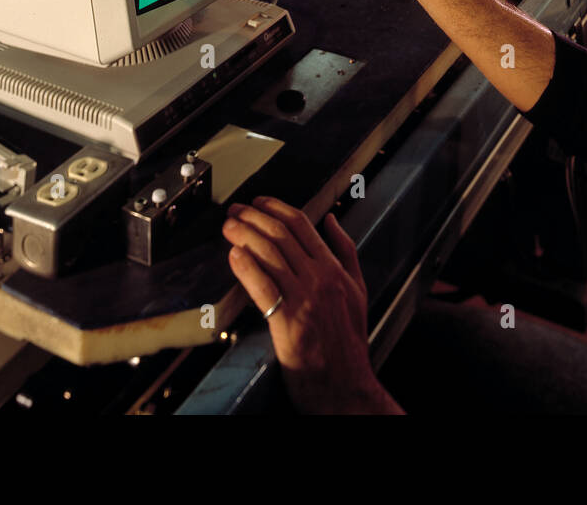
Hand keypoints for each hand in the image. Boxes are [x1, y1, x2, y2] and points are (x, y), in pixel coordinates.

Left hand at [224, 196, 401, 413]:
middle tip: (235, 211)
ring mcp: (305, 299)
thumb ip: (346, 252)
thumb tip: (332, 220)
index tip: (258, 202)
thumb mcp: (358, 289)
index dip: (275, 208)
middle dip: (253, 217)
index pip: (302, 225)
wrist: (346, 384)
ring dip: (244, 235)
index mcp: (335, 269)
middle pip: (281, 235)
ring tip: (228, 227)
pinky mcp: (288, 322)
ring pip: (270, 254)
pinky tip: (233, 256)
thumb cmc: (348, 341)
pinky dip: (246, 267)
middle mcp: (320, 278)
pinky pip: (263, 288)